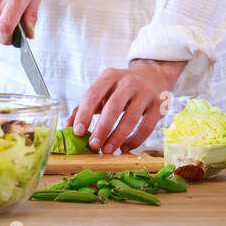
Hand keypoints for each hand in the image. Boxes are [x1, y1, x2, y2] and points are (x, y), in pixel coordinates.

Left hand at [67, 59, 185, 153]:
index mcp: (109, 76)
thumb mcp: (103, 89)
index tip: (78, 132)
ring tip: (107, 150)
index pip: (93, 94)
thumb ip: (84, 106)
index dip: (84, 114)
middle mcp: (128, 81)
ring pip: (131, 118)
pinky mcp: (159, 106)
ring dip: (117, 138)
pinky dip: (134, 141)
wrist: (154, 74)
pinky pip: (146, 127)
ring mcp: (145, 93)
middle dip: (102, 129)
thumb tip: (67, 127)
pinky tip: (124, 148)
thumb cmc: (122, 87)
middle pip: (113, 107)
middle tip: (93, 146)